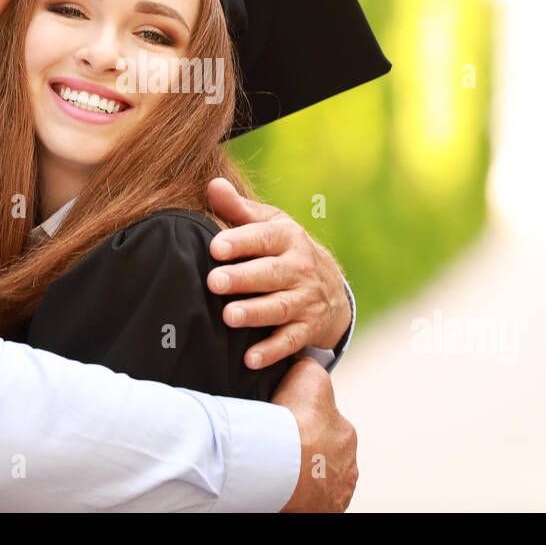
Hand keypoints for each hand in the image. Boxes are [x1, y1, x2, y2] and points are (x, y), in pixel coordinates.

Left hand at [206, 177, 350, 368]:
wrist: (333, 289)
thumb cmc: (285, 252)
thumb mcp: (270, 225)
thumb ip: (239, 209)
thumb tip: (213, 184)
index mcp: (288, 238)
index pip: (263, 237)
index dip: (240, 241)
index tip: (215, 247)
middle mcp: (300, 268)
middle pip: (270, 273)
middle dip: (243, 278)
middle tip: (214, 282)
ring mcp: (306, 300)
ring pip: (280, 307)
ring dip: (255, 313)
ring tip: (229, 317)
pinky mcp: (308, 328)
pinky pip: (291, 341)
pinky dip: (271, 351)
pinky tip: (249, 359)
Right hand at [271, 357, 356, 511]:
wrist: (281, 458)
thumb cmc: (294, 416)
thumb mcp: (308, 374)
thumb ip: (311, 369)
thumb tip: (307, 361)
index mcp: (346, 435)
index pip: (328, 428)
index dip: (307, 426)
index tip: (287, 427)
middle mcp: (347, 466)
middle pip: (326, 458)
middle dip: (309, 454)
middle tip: (282, 451)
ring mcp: (336, 493)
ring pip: (320, 482)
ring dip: (306, 478)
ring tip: (280, 472)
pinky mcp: (322, 512)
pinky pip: (312, 504)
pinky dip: (300, 498)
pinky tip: (283, 489)